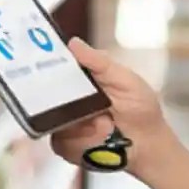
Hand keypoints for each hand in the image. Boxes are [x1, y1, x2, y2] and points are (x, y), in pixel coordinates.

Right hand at [49, 38, 175, 181]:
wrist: (147, 145)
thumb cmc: (140, 108)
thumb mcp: (126, 80)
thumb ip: (101, 63)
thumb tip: (73, 43)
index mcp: (80, 78)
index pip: (53, 66)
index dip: (44, 62)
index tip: (42, 59)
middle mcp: (66, 98)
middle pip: (43, 93)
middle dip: (57, 98)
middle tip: (82, 102)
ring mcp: (62, 121)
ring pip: (52, 120)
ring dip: (80, 124)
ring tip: (105, 126)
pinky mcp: (64, 144)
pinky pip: (60, 141)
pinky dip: (82, 142)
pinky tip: (100, 140)